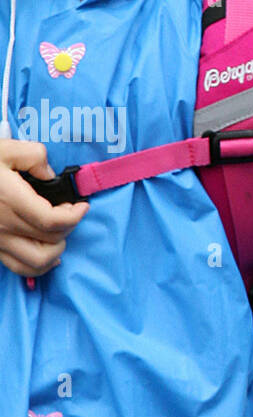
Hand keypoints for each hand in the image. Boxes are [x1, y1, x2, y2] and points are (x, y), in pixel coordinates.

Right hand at [0, 140, 87, 276]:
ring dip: (57, 250)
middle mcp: (4, 224)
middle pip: (51, 240)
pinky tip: (49, 253)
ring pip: (38, 261)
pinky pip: (20, 267)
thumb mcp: (5, 148)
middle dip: (69, 227)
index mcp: (10, 199)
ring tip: (59, 232)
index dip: (74, 216)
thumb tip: (50, 174)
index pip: (52, 221)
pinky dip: (40, 265)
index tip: (82, 206)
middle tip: (69, 212)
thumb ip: (34, 156)